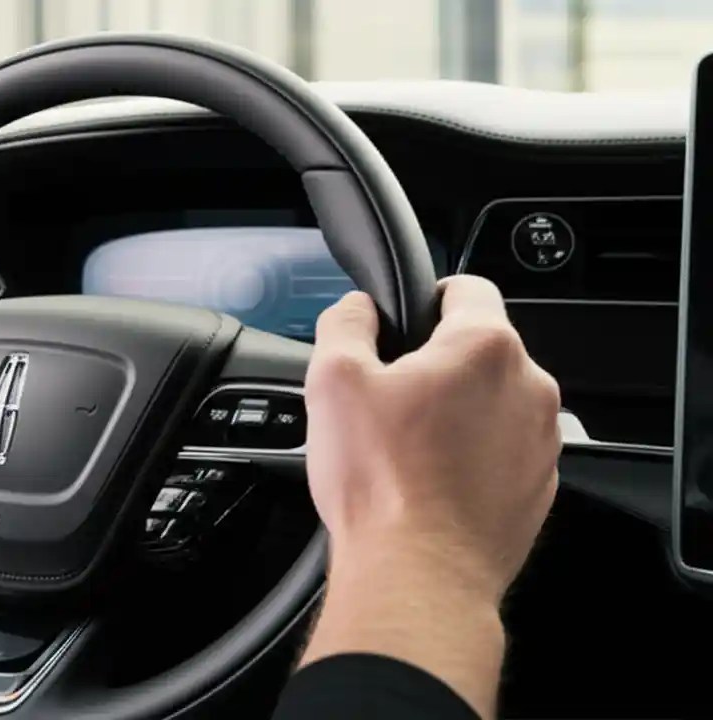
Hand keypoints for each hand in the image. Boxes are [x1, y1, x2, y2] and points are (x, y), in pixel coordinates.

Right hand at [297, 276, 560, 717]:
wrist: (418, 576)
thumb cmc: (382, 484)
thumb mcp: (333, 381)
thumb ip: (346, 323)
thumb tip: (359, 309)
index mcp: (484, 347)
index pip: (466, 287)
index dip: (425, 299)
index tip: (402, 327)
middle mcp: (529, 387)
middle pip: (479, 350)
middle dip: (435, 366)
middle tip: (388, 403)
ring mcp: (541, 441)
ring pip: (493, 403)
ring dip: (456, 413)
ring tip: (406, 451)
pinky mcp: (539, 487)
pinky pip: (503, 451)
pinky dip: (471, 458)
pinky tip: (429, 483)